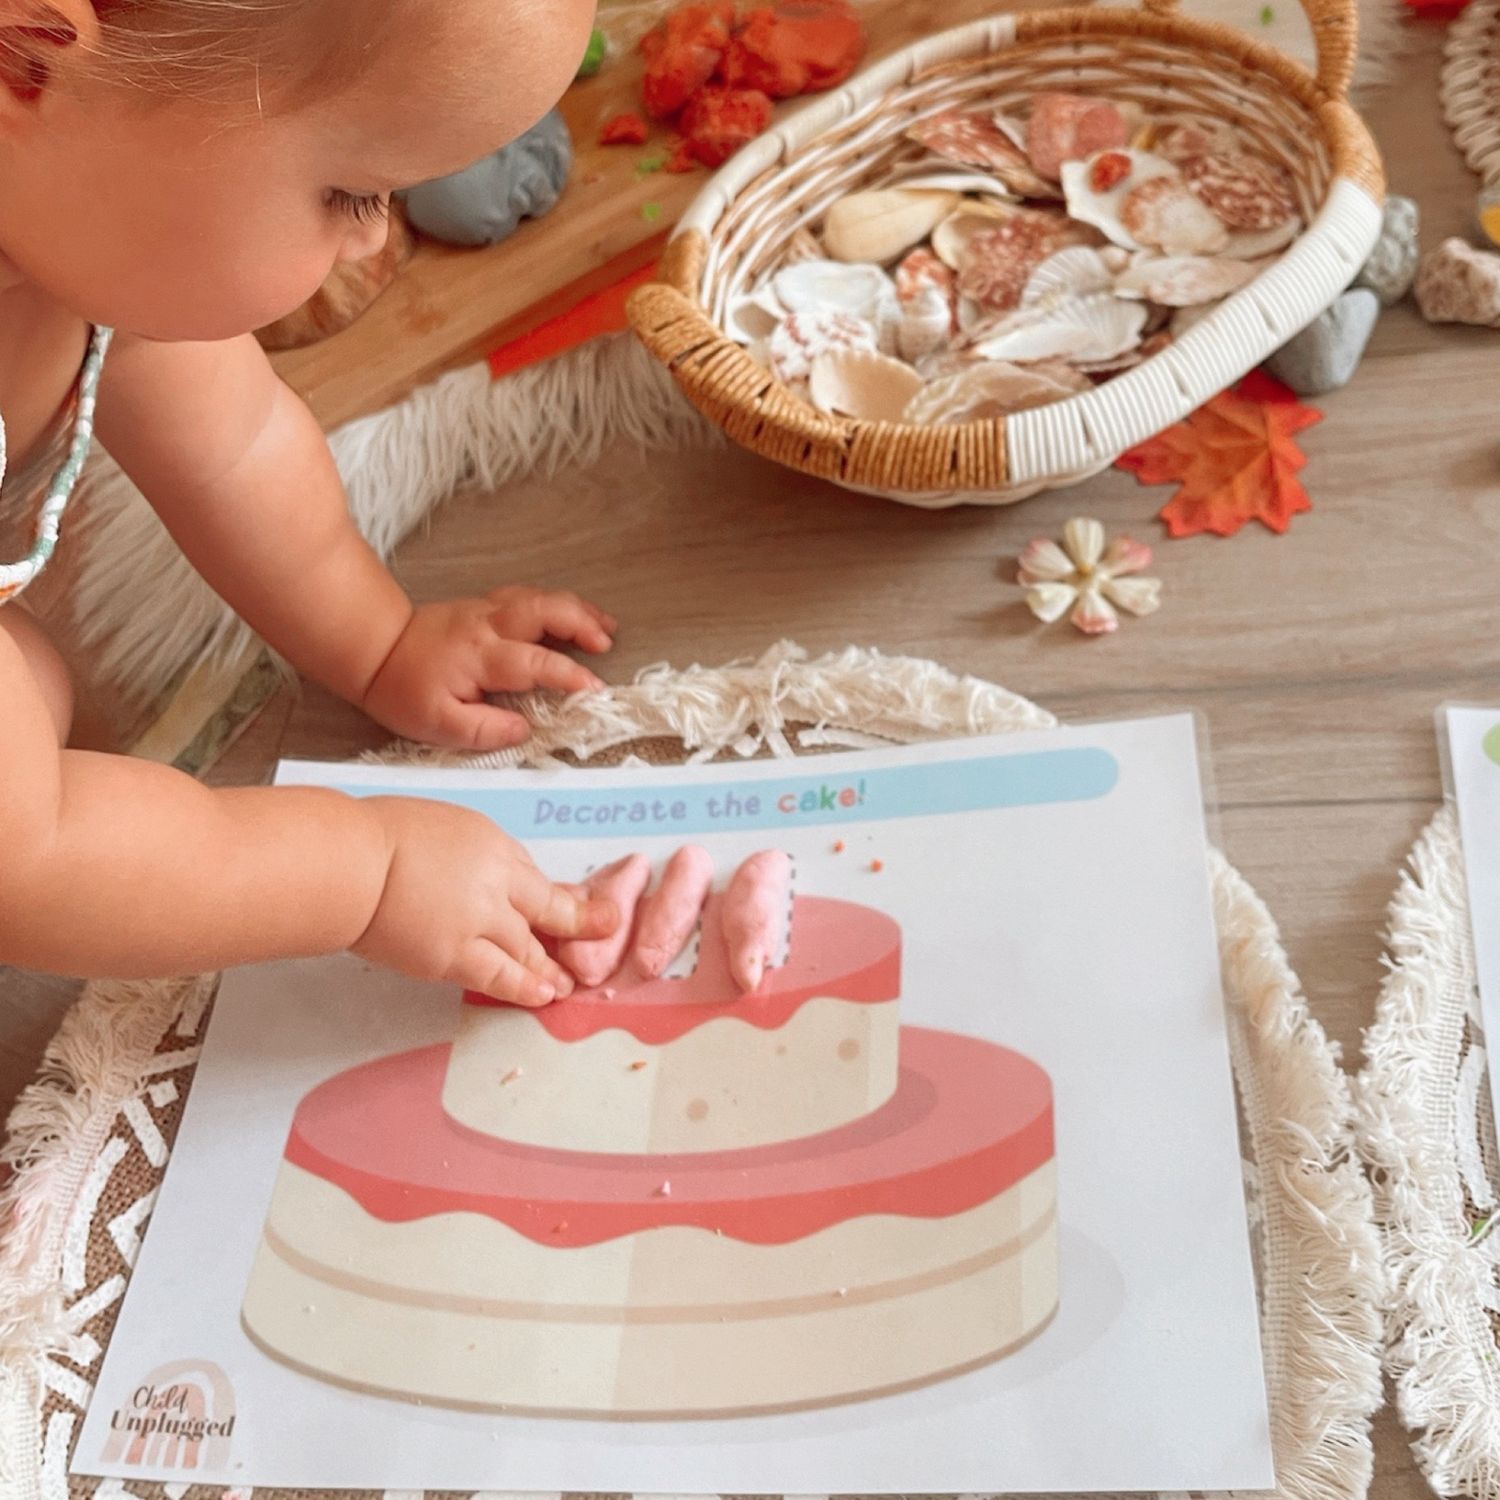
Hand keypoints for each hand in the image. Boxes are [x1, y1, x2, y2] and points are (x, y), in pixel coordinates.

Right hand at [354, 796, 618, 1004]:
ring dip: (552, 967)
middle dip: (581, 926)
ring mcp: (479, 923)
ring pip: (529, 949)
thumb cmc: (380, 837)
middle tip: (604, 935)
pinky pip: (499, 978)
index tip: (582, 905)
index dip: (562, 896)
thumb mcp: (443, 827)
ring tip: (568, 983)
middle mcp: (497, 884)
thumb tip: (491, 880)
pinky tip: (543, 995)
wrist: (349, 865)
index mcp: (493, 845)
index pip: (535, 876)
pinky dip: (524, 987)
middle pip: (548, 910)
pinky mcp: (453, 958)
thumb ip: (475, 855)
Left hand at [360, 587, 616, 748]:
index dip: (568, 675)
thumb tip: (524, 730)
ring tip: (604, 627)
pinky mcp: (484, 606)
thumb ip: (483, 730)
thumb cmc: (404, 690)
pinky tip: (572, 615)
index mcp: (480, 657)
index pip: (535, 662)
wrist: (374, 648)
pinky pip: (528, 597)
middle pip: (544, 610)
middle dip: (581, 623)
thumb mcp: (437, 725)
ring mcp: (487, 610)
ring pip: (540, 598)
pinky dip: (556, 604)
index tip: (593, 690)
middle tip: (606, 642)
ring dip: (576, 609)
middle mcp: (489, 626)